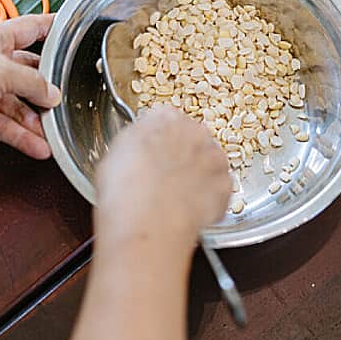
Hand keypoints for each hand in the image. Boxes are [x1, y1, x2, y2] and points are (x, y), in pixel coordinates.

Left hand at [0, 15, 61, 158]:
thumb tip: (53, 93)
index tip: (73, 30)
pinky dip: (22, 137)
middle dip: (49, 87)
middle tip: (69, 98)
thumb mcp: (1, 70)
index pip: (31, 29)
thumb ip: (32, 82)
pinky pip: (6, 127)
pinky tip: (38, 145)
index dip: (52, 28)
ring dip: (37, 120)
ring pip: (19, 106)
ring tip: (54, 131)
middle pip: (29, 73)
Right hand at [94, 107, 230, 254]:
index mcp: (165, 118)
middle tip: (163, 180)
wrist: (147, 221)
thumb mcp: (114, 154)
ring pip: (209, 165)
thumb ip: (133, 145)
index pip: (166, 120)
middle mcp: (195, 132)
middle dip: (181, 158)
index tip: (152, 155)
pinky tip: (188, 213)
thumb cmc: (125, 189)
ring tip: (176, 200)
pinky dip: (209, 203)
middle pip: (191, 140)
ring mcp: (215, 159)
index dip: (158, 141)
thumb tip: (134, 152)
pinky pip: (219, 193)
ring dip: (197, 179)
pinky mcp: (226, 187)